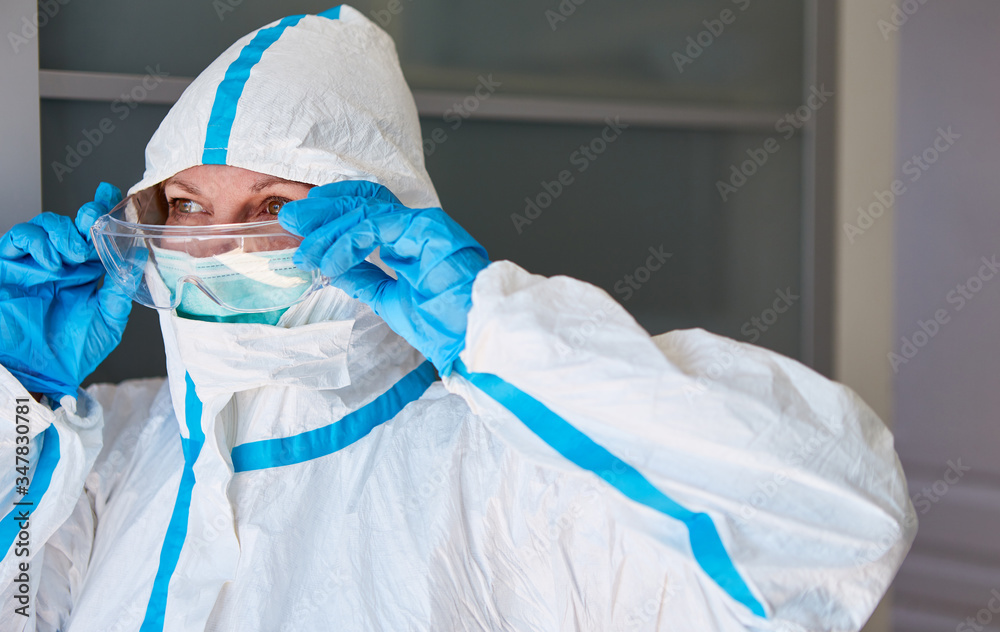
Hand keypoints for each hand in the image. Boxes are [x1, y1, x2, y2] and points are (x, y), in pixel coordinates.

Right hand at [0, 183, 132, 398]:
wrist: (37, 375)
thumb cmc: (70, 353)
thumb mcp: (108, 320)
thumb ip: (120, 289)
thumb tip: (137, 258)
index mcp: (86, 275)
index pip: (96, 238)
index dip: (103, 213)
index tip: (112, 194)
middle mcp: (60, 266)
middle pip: (72, 225)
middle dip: (87, 215)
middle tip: (94, 220)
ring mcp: (34, 265)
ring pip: (47, 225)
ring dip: (65, 233)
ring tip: (74, 255)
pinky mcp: (8, 267)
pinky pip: (18, 238)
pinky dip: (37, 241)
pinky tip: (51, 261)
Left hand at [279, 181, 488, 373]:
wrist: (471, 337)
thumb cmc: (443, 323)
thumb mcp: (388, 298)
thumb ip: (363, 277)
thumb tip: (332, 265)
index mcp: (411, 238)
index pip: (367, 210)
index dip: (334, 210)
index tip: (303, 225)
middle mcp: (417, 225)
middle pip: (363, 201)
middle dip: (323, 210)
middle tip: (291, 220)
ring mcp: (423, 224)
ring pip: (366, 210)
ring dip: (330, 228)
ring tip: (305, 250)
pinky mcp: (427, 229)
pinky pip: (377, 226)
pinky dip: (349, 242)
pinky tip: (331, 261)